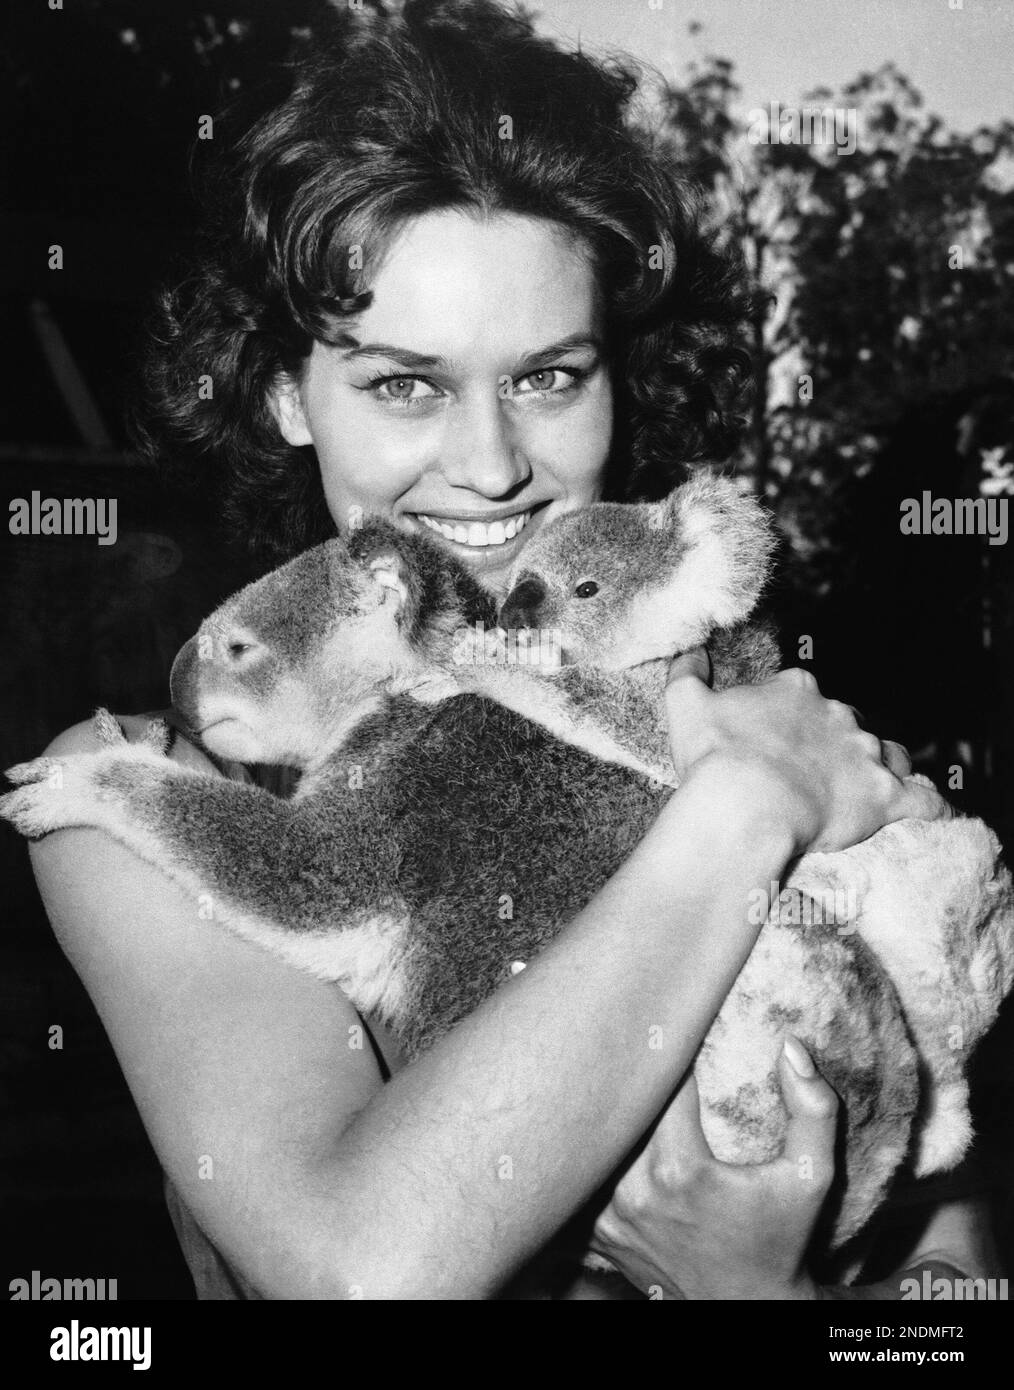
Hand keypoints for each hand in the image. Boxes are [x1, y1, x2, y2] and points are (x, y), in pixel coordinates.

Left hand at [590, 1035, 836, 1299]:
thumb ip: (812, 1110)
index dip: (670, 1049)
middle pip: (620, 1107)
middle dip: (636, 1075)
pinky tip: (615, 1135)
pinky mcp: (601, 1233)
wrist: (749, 1308)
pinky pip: (589, 1177)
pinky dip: (600, 1156)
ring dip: (615, 1113)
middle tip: (649, 1045)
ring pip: (599, 1140)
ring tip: (628, 1081)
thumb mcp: (812, 1178)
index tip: (681, 1031)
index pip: (659, 1083)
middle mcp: (634, 1192)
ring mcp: (610, 1216)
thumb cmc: (782, 1239)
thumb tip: (790, 1046)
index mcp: (680, 1169)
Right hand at [664, 651, 946, 855]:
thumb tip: (688, 649)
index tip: (778, 737)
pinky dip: (928, 802)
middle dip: (839, 743)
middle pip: (849, 724)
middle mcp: (839, 715)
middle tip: (815, 772)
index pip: (805, 693)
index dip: (792, 716)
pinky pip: (922, 799)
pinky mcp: (885, 796)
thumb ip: (686, 671)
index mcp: (797, 689)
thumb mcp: (686, 705)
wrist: (746, 804)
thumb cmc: (716, 758)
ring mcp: (866, 755)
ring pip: (890, 754)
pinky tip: (931, 808)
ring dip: (883, 766)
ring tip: (871, 785)